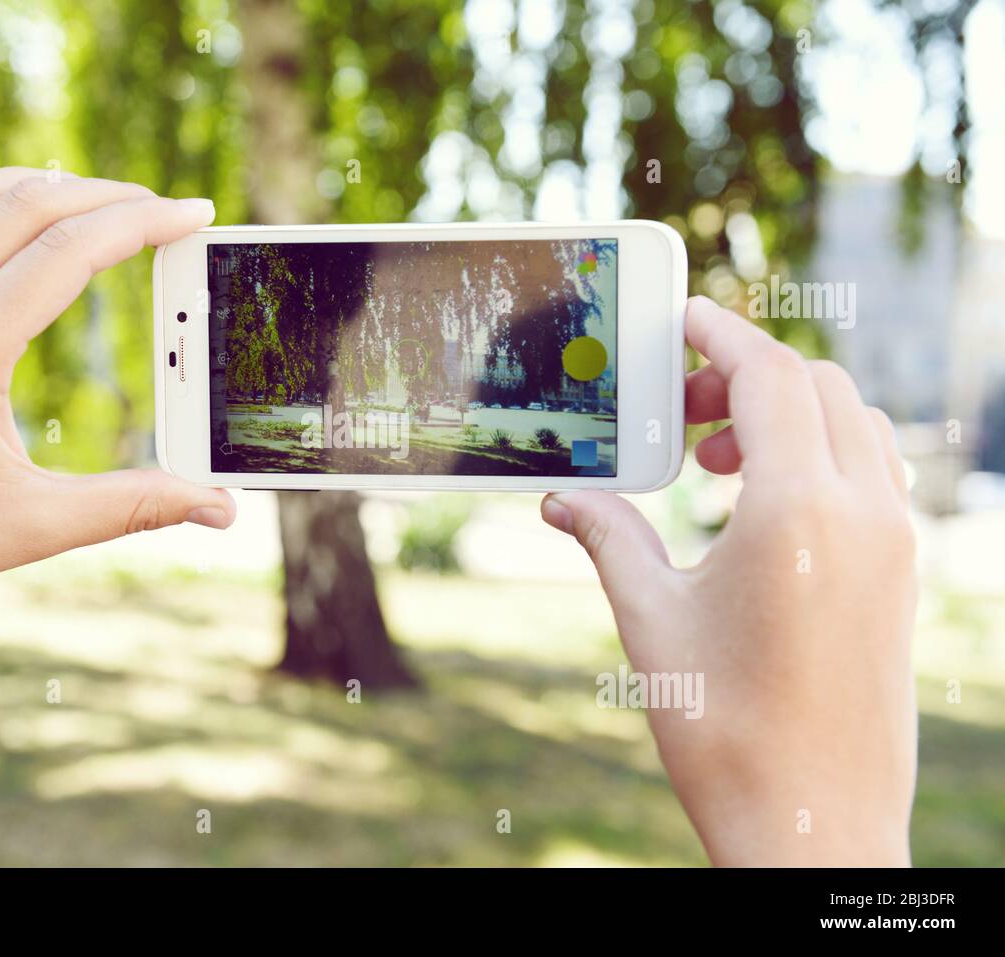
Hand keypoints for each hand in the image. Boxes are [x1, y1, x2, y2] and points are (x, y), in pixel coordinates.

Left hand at [0, 163, 234, 702]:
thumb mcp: (38, 526)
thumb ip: (137, 505)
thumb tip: (222, 508)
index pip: (70, 253)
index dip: (143, 225)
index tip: (192, 214)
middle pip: (24, 210)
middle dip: (106, 198)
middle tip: (163, 210)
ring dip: (31, 187)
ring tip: (91, 196)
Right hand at [541, 296, 916, 865]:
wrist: (814, 826)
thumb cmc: (726, 730)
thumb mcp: (651, 622)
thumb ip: (608, 538)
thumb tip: (560, 497)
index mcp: (798, 513)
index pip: (769, 377)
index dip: (721, 337)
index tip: (684, 321)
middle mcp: (864, 514)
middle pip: (817, 387)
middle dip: (745, 378)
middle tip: (679, 415)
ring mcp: (894, 545)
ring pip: (854, 424)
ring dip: (786, 415)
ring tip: (714, 465)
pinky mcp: (902, 576)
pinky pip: (872, 474)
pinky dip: (819, 456)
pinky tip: (758, 510)